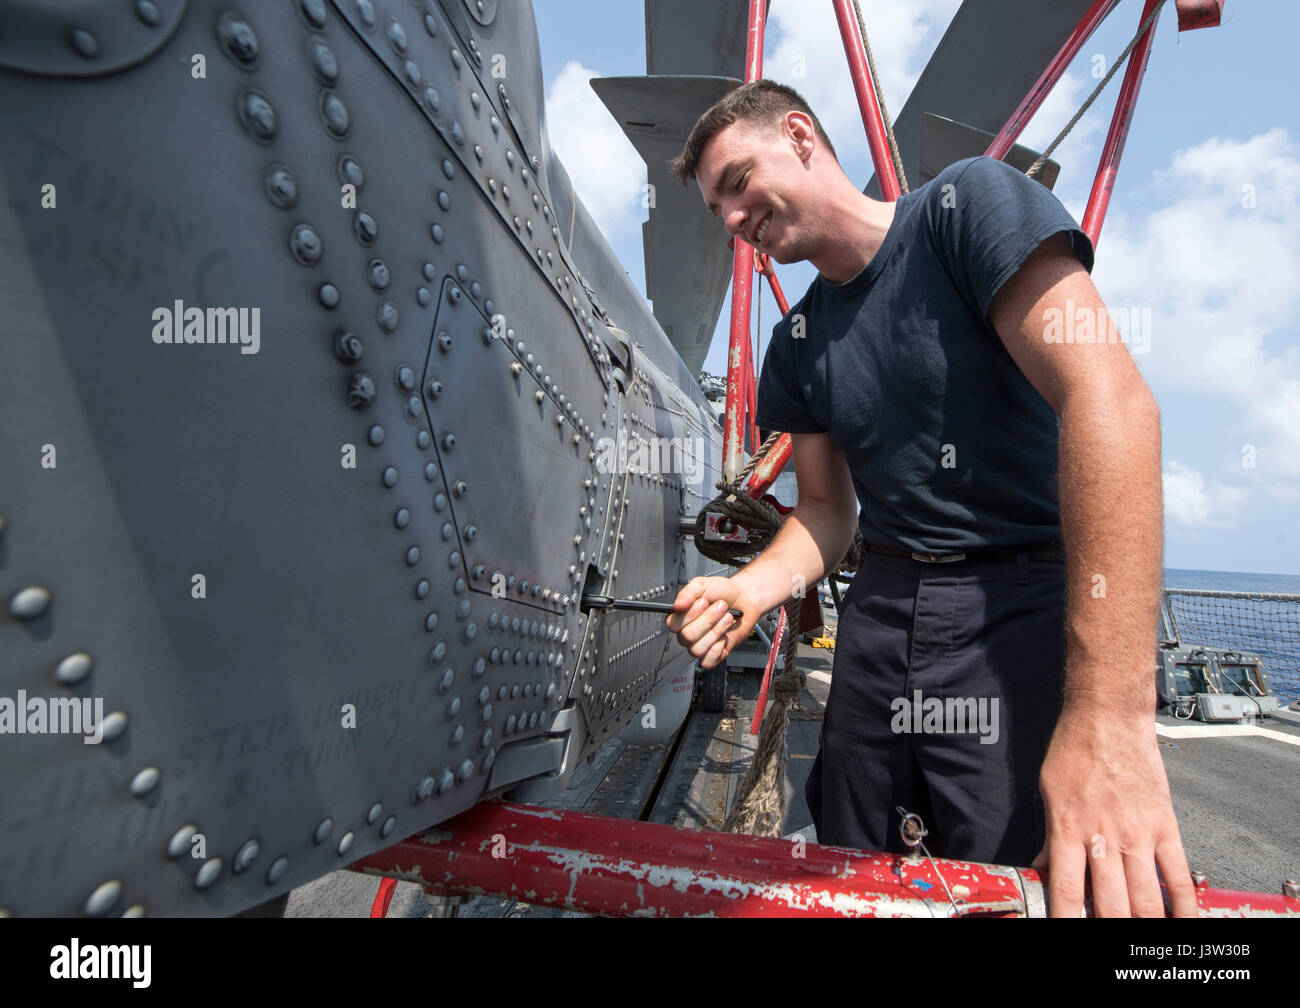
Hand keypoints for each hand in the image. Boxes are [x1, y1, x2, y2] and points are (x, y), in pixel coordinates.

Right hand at [665, 576, 759, 668]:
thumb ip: (688, 593)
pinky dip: (718, 649)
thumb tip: (677, 605)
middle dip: (708, 619)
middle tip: (721, 607)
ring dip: (716, 631)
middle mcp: (687, 634)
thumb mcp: (703, 585)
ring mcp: (699, 646)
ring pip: (697, 649)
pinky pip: (707, 661)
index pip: (673, 624)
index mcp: (681, 618)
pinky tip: (724, 637)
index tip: (704, 601)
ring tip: (727, 618)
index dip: (690, 615)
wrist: (744, 600)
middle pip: (687, 636)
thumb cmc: (722, 593)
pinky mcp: (712, 656)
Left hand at [1032, 704, 1198, 917]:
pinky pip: (1179, 876)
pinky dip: (1184, 906)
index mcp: (1068, 829)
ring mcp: (1138, 835)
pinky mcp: (1165, 826)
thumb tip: (1041, 868)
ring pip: (1146, 900)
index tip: (1068, 932)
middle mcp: (1103, 837)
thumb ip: (1048, 835)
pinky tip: (1182, 922)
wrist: (1109, 716)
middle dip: (1110, 928)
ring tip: (1140, 937)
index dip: (1068, 921)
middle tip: (1106, 932)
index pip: (1067, 892)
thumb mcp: (1048, 790)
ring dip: (1144, 925)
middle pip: (1111, 906)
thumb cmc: (1074, 747)